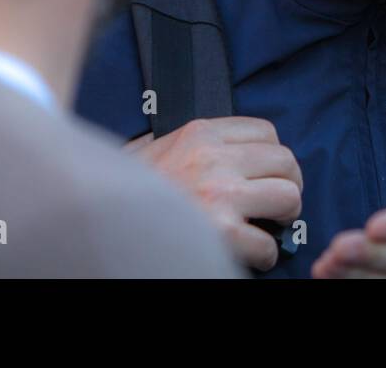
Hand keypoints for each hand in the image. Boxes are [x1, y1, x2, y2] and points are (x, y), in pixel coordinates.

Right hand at [126, 117, 302, 271]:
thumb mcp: (154, 148)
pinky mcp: (221, 233)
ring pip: (288, 196)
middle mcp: (213, 158)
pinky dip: (265, 253)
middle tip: (276, 201)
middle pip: (286, 161)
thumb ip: (193, 143)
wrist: (97, 217)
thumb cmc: (126, 188)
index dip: (272, 156)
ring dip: (283, 215)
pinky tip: (250, 252)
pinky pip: (268, 243)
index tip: (266, 172)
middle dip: (287, 184)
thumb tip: (230, 150)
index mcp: (200, 133)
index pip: (267, 131)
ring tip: (267, 224)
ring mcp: (219, 194)